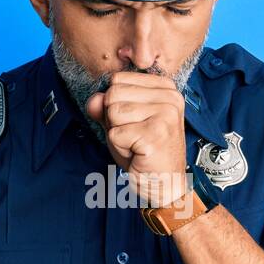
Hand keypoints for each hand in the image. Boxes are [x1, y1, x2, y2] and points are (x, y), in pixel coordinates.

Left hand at [85, 71, 188, 207]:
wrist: (164, 184)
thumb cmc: (146, 153)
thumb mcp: (122, 123)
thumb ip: (105, 107)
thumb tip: (93, 100)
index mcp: (165, 88)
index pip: (118, 79)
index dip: (115, 103)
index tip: (134, 121)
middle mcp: (170, 98)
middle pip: (113, 93)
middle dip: (114, 119)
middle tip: (134, 136)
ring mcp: (165, 115)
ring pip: (113, 112)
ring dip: (117, 134)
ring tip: (136, 144)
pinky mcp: (155, 134)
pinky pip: (115, 134)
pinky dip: (119, 147)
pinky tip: (137, 153)